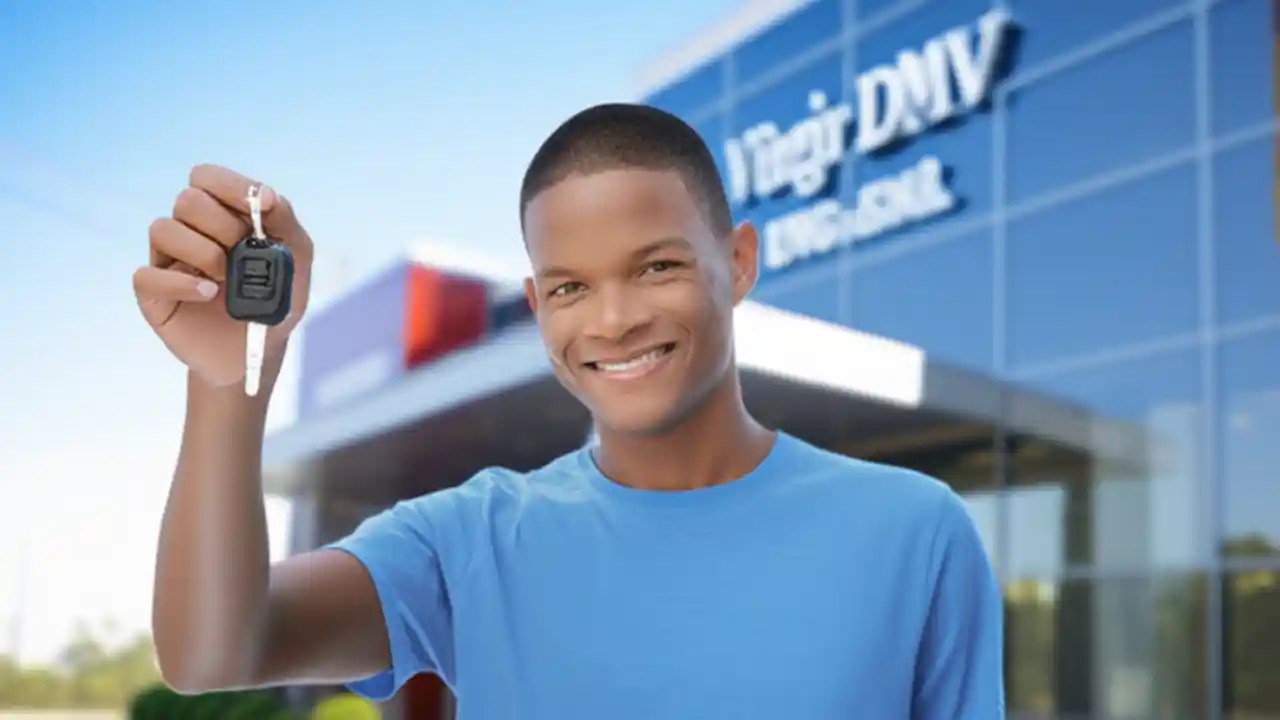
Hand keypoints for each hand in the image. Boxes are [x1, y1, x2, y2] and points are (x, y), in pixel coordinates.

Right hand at [133, 164, 313, 387]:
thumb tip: (266, 194)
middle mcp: (191, 231)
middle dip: (222, 224)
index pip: (206, 177)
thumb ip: (285, 220)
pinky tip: (208, 294)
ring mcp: (169, 261)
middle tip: (242, 252)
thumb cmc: (276, 299)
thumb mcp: (296, 259)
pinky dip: (181, 283)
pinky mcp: (154, 294)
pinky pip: (147, 275)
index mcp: (222, 214)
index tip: (257, 208)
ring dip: (203, 252)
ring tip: (225, 278)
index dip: (228, 185)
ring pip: (163, 229)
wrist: (259, 351)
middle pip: (187, 200)